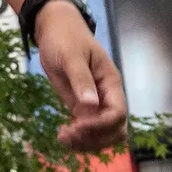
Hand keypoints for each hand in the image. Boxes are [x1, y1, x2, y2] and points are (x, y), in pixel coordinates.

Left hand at [35, 1, 128, 152]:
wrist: (54, 29)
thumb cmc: (65, 37)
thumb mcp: (71, 55)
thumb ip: (81, 79)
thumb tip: (91, 106)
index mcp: (110, 83)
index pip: (117, 113)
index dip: (101, 125)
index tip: (77, 126)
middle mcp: (107, 97)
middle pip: (115, 130)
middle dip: (95, 138)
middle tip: (68, 135)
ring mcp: (95, 104)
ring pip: (103, 135)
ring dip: (86, 143)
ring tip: (62, 138)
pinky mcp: (81, 107)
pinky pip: (88, 130)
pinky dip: (78, 139)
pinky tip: (62, 135)